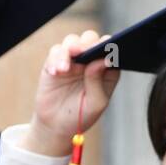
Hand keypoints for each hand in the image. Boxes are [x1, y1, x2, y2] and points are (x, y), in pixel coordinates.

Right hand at [23, 31, 120, 156]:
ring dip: (69, 51)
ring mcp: (72, 60)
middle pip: (90, 39)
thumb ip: (98, 82)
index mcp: (105, 69)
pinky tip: (56, 72)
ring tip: (65, 68)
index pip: (111, 50)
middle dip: (87, 43)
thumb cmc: (81, 114)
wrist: (57, 125)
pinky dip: (55, 60)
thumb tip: (101, 61)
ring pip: (72, 41)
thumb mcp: (95, 104)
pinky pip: (55, 52)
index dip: (110, 46)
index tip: (107, 48)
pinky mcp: (54, 62)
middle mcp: (89, 60)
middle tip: (81, 51)